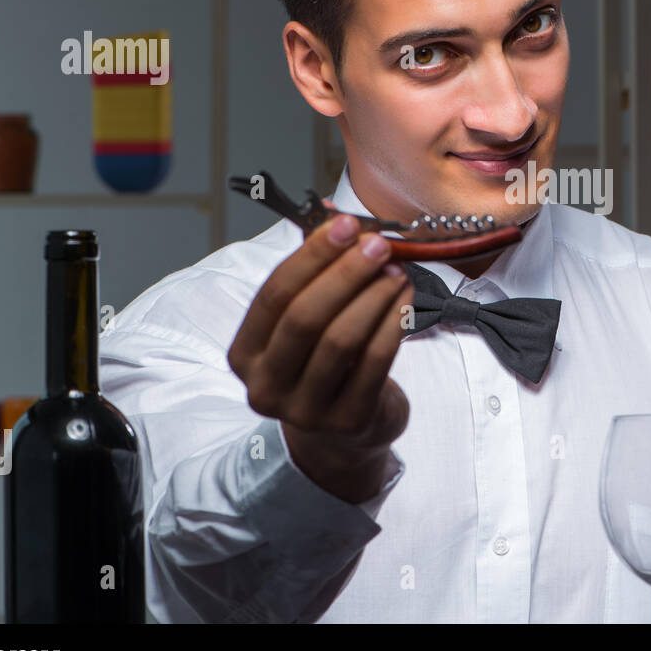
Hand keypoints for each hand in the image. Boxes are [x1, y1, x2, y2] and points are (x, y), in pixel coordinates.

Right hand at [227, 200, 414, 501]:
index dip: (311, 256)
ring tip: (397, 268)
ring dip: (373, 296)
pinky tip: (405, 297)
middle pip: (306, 318)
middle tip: (377, 245)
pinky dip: (393, 323)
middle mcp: (267, 386)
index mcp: (245, 355)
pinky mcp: (349, 420)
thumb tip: (333, 213)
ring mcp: (307, 410)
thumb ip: (313, 269)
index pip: (274, 296)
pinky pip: (375, 362)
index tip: (345, 226)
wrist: (339, 436)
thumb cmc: (320, 364)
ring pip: (342, 340)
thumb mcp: (304, 320)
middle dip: (345, 274)